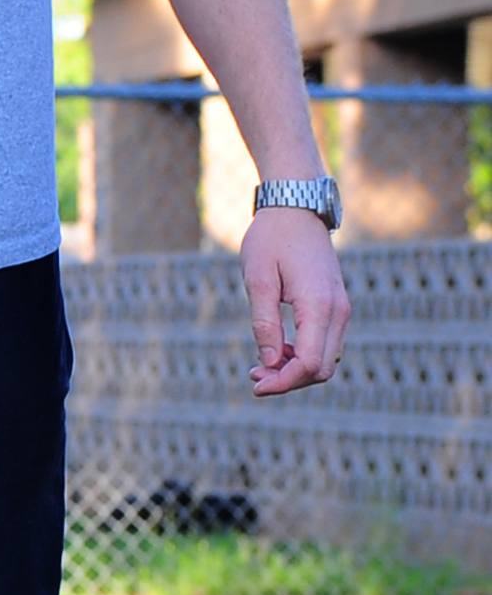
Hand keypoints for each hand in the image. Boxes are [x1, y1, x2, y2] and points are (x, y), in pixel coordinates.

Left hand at [241, 206, 350, 395]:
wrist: (296, 209)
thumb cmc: (270, 240)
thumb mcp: (257, 280)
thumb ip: (264, 323)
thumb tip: (269, 362)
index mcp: (319, 306)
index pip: (309, 364)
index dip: (283, 382)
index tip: (255, 385)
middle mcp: (338, 311)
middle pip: (321, 369)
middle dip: (288, 381)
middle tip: (253, 375)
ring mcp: (341, 309)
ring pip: (326, 360)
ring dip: (295, 370)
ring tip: (259, 366)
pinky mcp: (336, 306)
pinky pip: (326, 344)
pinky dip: (303, 356)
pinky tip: (276, 351)